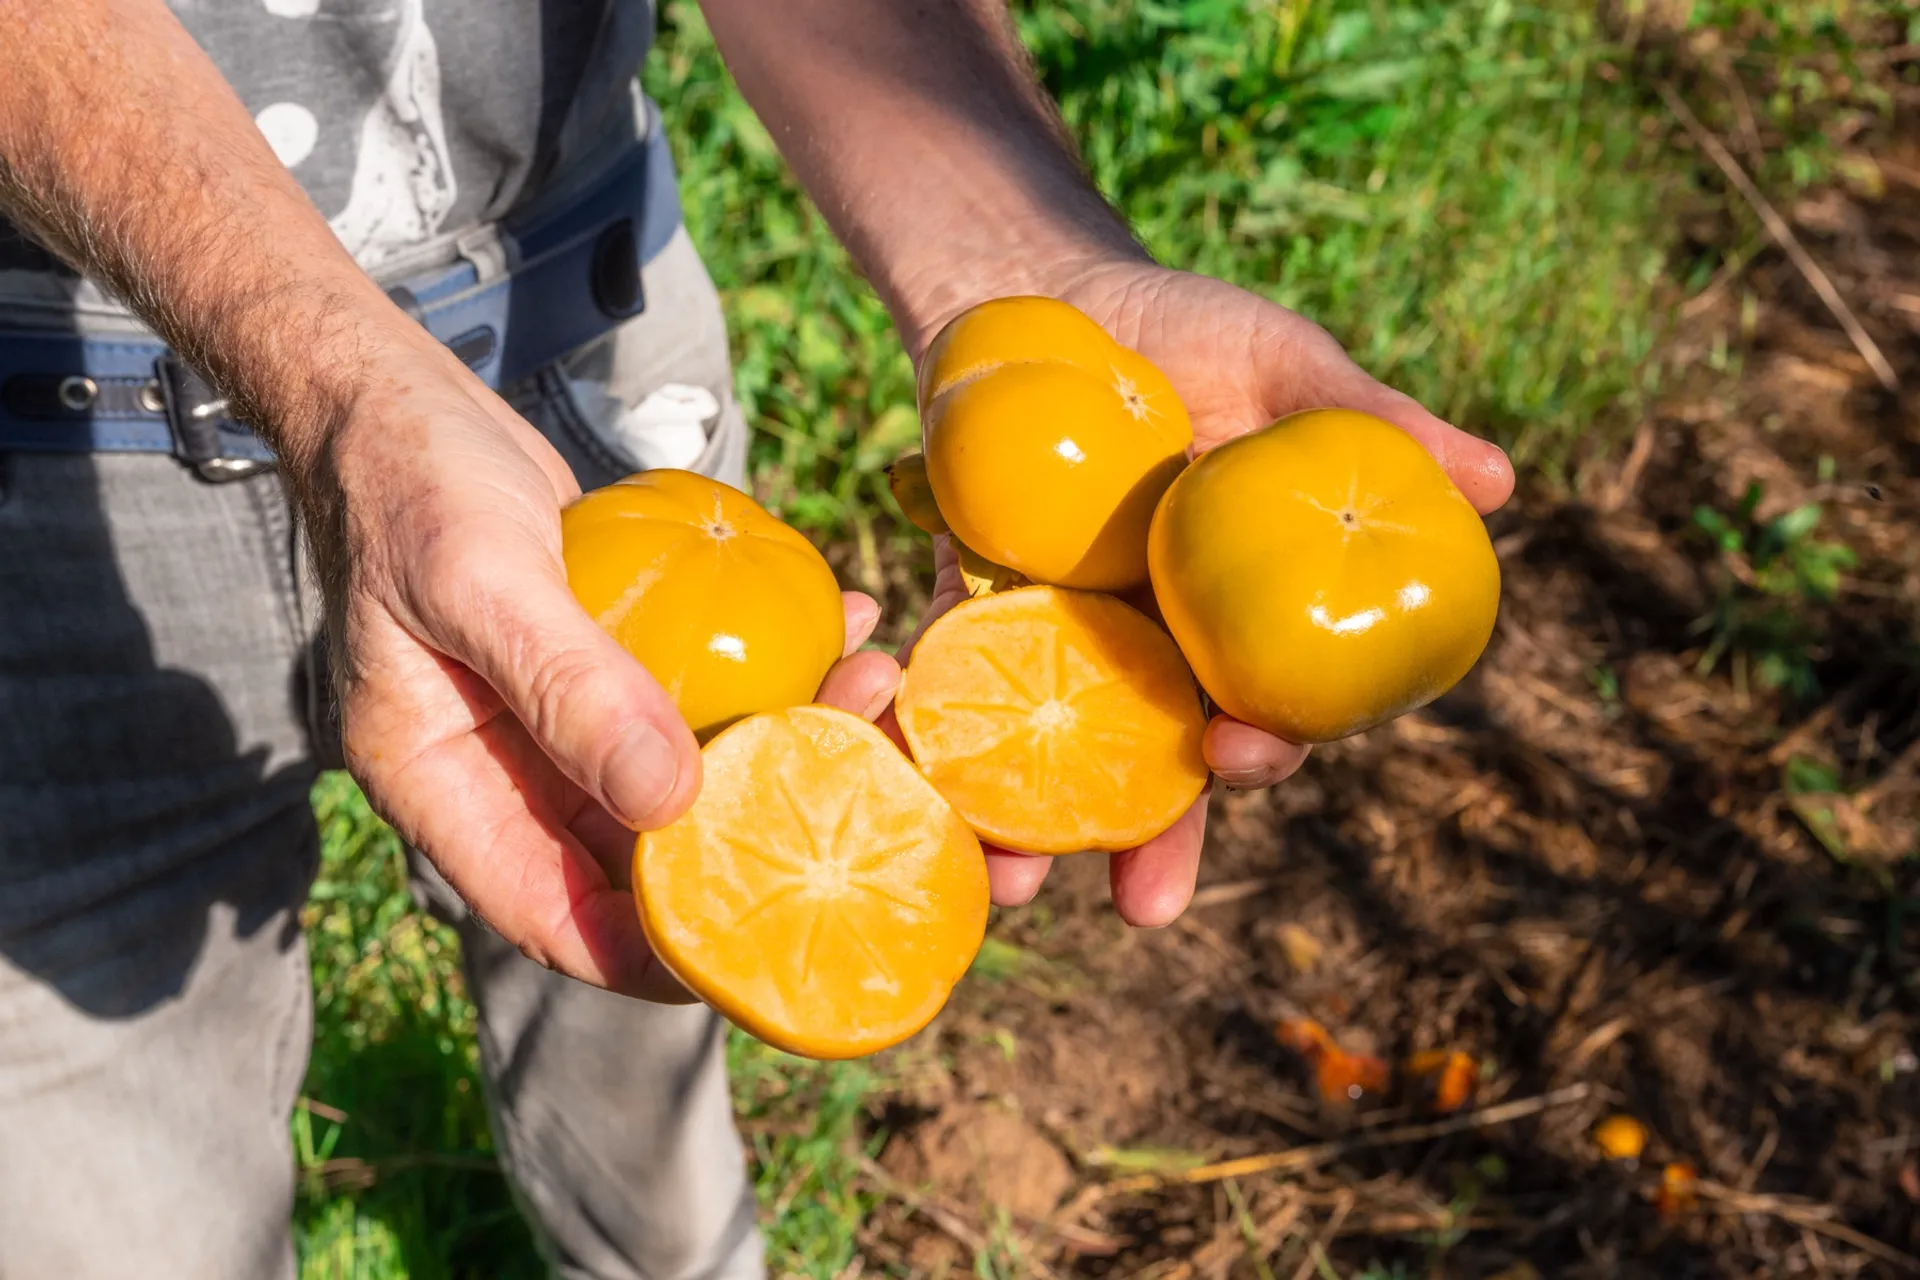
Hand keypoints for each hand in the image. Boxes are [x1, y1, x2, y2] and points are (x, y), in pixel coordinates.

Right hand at [313, 334, 900, 998]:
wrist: (392, 393)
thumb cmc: (411, 478)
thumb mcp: (483, 577)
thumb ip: (569, 686)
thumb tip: (670, 798)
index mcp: (444, 789)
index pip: (556, 918)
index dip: (655, 953)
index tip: (767, 939)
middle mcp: (504, 776)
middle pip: (636, 854)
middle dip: (747, 832)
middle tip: (858, 781)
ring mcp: (555, 724)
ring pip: (679, 776)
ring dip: (774, 744)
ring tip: (869, 689)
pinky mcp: (601, 669)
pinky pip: (690, 698)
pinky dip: (760, 675)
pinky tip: (841, 631)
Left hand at [901, 265, 1514, 926]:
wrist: (1050, 287)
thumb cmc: (1188, 328)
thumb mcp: (1283, 365)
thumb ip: (1373, 424)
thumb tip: (1500, 481)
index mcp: (1238, 610)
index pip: (1265, 701)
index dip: (1266, 742)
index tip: (1250, 754)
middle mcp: (1151, 642)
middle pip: (1159, 760)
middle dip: (1154, 836)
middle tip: (1144, 900)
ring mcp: (1058, 630)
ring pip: (1055, 747)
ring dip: (1032, 822)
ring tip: (1008, 884)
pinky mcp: (968, 600)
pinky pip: (948, 673)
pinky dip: (931, 723)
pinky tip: (913, 768)